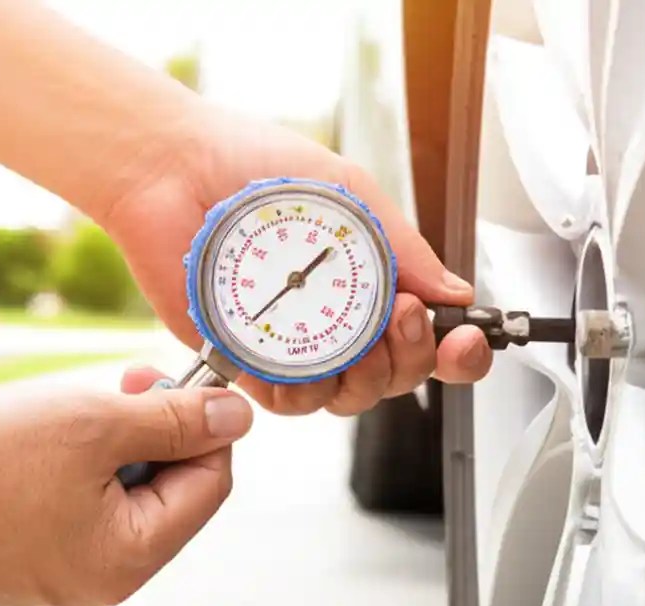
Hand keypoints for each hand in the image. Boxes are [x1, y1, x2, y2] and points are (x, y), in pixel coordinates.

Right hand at [0, 367, 252, 605]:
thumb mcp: (88, 422)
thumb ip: (173, 420)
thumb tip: (236, 419)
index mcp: (126, 562)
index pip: (209, 487)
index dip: (203, 426)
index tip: (172, 377)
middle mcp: (99, 586)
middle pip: (167, 495)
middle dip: (152, 431)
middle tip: (117, 384)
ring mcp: (57, 580)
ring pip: (120, 498)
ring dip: (111, 444)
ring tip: (67, 409)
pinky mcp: (21, 563)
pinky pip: (76, 511)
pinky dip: (73, 468)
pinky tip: (38, 438)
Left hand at [104, 106, 492, 415]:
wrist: (177, 167)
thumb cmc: (255, 168)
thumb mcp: (351, 197)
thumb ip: (404, 248)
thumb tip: (454, 290)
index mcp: (368, 285)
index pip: (428, 337)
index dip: (456, 352)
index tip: (468, 339)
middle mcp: (334, 323)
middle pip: (397, 378)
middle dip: (415, 358)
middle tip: (408, 314)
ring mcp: (292, 346)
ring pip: (348, 397)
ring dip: (367, 375)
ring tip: (363, 330)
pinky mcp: (246, 361)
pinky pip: (288, 400)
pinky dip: (304, 386)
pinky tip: (304, 352)